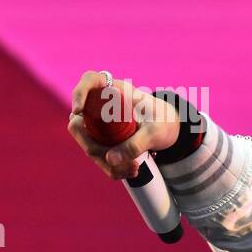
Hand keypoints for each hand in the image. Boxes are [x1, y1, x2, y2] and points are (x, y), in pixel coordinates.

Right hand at [66, 71, 180, 179]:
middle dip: (94, 148)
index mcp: (116, 91)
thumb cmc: (164, 121)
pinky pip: (97, 153)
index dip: (79, 93)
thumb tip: (110, 160)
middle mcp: (103, 104)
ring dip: (105, 162)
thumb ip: (136, 145)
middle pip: (80, 122)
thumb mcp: (154, 133)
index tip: (79, 110)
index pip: (90, 80)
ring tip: (133, 169)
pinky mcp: (102, 138)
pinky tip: (130, 170)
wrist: (171, 130)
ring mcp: (99, 122)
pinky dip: (110, 166)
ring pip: (88, 142)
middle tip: (117, 161)